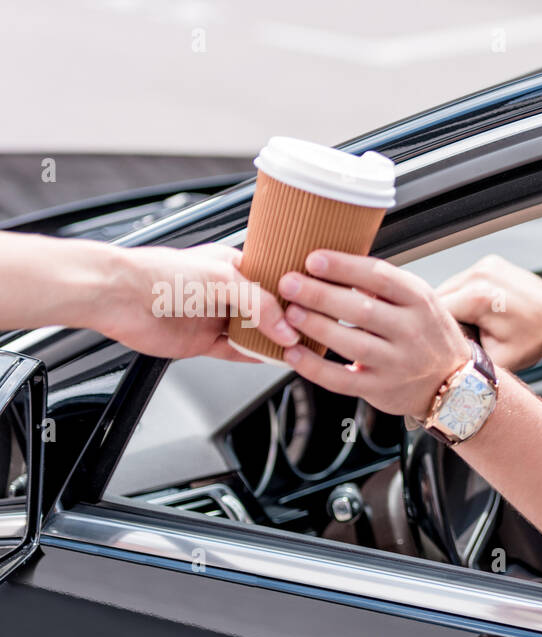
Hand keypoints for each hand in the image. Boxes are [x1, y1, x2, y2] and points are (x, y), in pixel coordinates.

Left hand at [103, 244, 295, 360]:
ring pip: (254, 333)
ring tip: (296, 348)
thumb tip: (286, 330)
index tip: (315, 307)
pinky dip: (254, 356)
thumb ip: (259, 306)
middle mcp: (226, 291)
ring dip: (272, 341)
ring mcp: (214, 317)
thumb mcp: (223, 281)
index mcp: (233, 266)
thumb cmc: (160, 274)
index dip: (294, 294)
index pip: (274, 281)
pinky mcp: (202, 341)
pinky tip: (271, 359)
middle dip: (286, 321)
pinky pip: (236, 351)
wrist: (119, 298)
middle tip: (311, 331)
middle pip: (267, 310)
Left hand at [277, 251, 472, 418]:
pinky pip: (341, 380)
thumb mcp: (418, 301)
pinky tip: (293, 353)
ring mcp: (398, 363)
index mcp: (419, 301)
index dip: (344, 267)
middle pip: (362, 309)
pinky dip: (314, 367)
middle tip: (289, 283)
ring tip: (290, 313)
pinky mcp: (381, 390)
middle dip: (320, 294)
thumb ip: (383, 284)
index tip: (313, 259)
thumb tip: (330, 262)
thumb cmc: (426, 334)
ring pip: (352, 344)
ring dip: (316, 326)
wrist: (452, 382)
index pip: (380, 277)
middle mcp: (412, 331)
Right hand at [435, 254, 541, 370]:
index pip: (435, 313)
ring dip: (456, 306)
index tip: (447, 344)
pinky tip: (485, 310)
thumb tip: (445, 356)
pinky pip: (464, 281)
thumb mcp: (497, 360)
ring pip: (450, 288)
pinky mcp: (491, 263)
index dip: (437, 332)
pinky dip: (467, 296)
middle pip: (439, 297)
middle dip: (446, 319)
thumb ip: (465, 357)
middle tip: (466, 335)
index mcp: (478, 296)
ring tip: (478, 322)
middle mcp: (480, 274)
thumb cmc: (536, 339)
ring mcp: (486, 265)